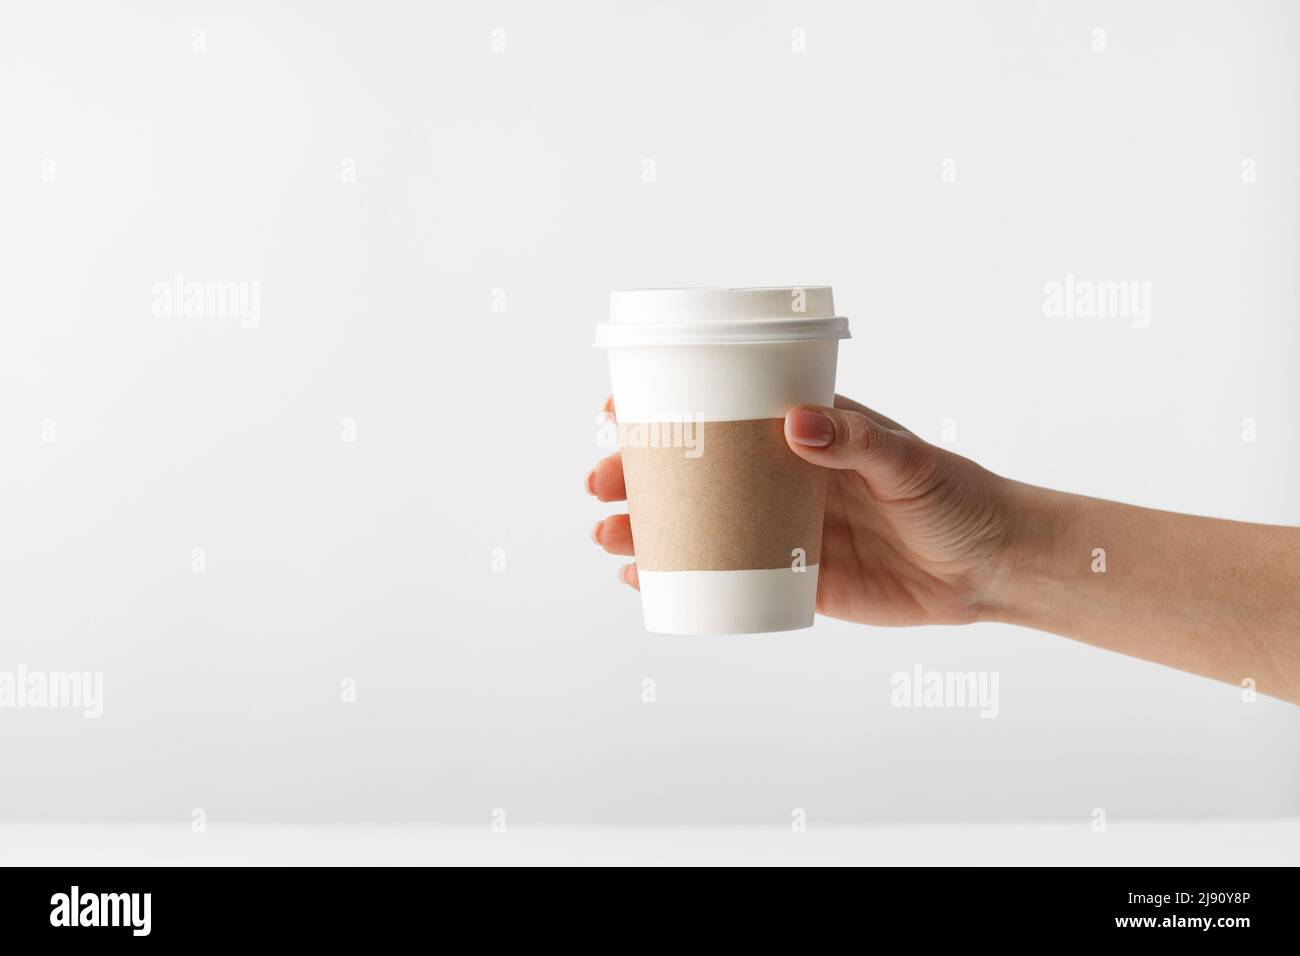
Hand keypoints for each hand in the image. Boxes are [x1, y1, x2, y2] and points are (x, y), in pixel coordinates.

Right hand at [586, 394, 1016, 625]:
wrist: (991, 568)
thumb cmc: (956, 497)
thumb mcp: (907, 460)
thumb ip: (855, 441)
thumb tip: (795, 425)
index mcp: (802, 432)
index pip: (722, 412)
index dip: (665, 409)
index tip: (616, 408)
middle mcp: (783, 477)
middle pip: (693, 472)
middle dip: (637, 475)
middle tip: (601, 482)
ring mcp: (783, 529)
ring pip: (699, 525)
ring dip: (648, 529)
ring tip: (609, 535)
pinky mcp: (795, 579)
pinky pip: (726, 578)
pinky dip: (681, 579)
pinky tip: (642, 581)